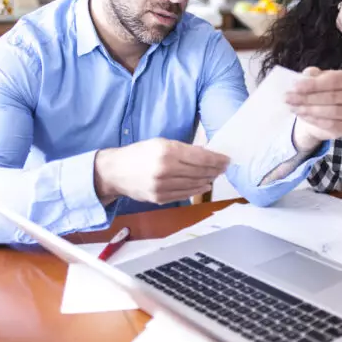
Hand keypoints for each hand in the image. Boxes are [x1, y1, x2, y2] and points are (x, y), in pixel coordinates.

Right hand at [94, 138, 228, 204]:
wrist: (115, 172)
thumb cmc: (138, 154)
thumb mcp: (160, 143)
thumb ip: (183, 149)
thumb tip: (206, 154)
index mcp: (166, 151)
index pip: (200, 157)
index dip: (216, 159)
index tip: (226, 159)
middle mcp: (165, 170)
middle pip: (199, 171)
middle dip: (215, 169)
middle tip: (224, 167)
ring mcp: (162, 186)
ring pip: (194, 184)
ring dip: (208, 180)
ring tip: (216, 175)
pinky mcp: (159, 198)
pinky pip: (184, 194)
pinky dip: (196, 190)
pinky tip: (204, 185)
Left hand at [286, 68, 341, 147]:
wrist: (325, 115)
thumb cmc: (322, 93)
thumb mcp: (317, 80)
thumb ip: (313, 75)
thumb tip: (305, 75)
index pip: (333, 80)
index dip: (313, 84)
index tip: (295, 86)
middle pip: (330, 96)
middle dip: (306, 97)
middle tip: (288, 98)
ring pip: (330, 111)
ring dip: (308, 109)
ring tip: (292, 107)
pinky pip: (330, 124)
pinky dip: (314, 120)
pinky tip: (302, 115)